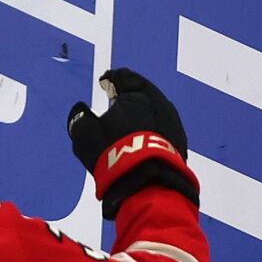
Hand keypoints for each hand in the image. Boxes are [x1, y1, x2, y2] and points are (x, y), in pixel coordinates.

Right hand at [65, 68, 198, 217]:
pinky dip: (152, 127)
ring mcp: (173, 125)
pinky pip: (163, 128)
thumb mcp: (84, 133)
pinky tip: (142, 136)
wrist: (147, 183)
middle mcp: (159, 105)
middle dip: (131, 93)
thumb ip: (80, 118)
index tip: (105, 81)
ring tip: (130, 119)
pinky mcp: (180, 144)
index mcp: (137, 96)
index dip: (113, 78)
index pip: (125, 78)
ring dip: (144, 111)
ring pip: (156, 110)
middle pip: (145, 92)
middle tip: (118, 97)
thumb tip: (81, 111)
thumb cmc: (112, 152)